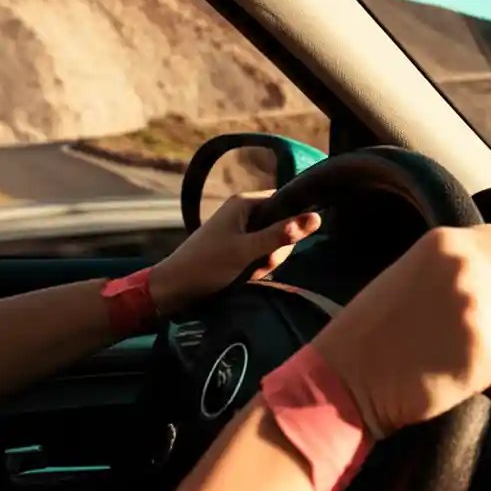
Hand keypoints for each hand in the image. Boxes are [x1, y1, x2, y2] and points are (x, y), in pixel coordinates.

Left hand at [148, 191, 320, 314]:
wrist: (174, 289)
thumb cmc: (207, 265)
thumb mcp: (247, 251)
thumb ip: (281, 235)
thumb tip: (316, 218)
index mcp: (244, 203)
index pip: (286, 200)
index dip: (292, 221)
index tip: (286, 241)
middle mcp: (244, 213)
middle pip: (281, 227)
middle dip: (275, 250)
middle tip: (260, 263)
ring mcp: (241, 232)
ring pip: (273, 245)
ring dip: (266, 263)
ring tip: (248, 273)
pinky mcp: (237, 249)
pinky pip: (260, 256)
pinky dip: (256, 269)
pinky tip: (244, 277)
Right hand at [312, 225, 490, 437]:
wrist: (344, 379)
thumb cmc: (374, 333)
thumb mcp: (414, 274)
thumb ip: (460, 269)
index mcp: (449, 244)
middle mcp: (469, 269)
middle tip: (478, 344)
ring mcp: (479, 311)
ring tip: (471, 366)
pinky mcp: (485, 354)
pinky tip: (473, 387)